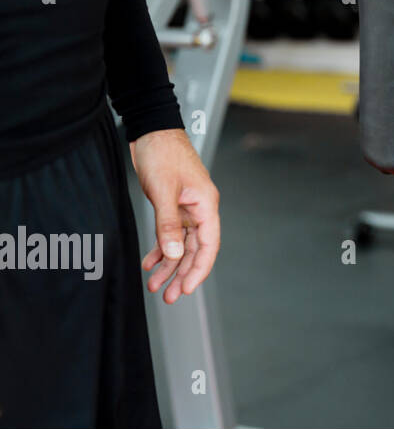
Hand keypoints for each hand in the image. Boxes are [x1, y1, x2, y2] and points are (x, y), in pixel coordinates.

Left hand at [129, 128, 219, 303]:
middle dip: (182, 273)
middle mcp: (200, 209)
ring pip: (181, 245)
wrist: (152, 132)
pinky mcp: (173, 205)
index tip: (186, 289)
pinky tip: (150, 262)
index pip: (208, 245)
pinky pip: (170, 234)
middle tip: (169, 296)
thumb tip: (174, 254)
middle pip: (195, 249)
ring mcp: (186, 208)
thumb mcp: (164, 191)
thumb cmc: (164, 154)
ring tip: (155, 285)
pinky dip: (161, 248)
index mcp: (206, 205)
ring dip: (169, 265)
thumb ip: (168, 224)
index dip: (199, 269)